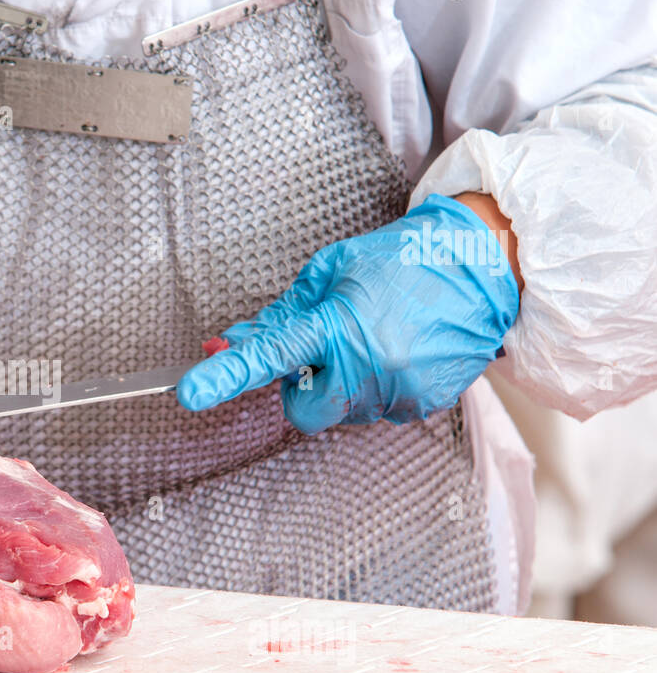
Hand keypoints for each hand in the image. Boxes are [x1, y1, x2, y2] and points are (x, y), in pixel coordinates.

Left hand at [177, 194, 519, 432]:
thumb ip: (281, 315)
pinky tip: (400, 352)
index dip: (226, 375)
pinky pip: (379, 410)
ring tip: (375, 339)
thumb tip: (232, 342)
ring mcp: (399, 390)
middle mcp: (369, 365)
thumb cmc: (403, 259)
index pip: (270, 356)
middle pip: (304, 411)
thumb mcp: (332, 271)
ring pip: (343, 413)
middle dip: (302, 390)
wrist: (484, 265)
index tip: (189, 393)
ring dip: (344, 385)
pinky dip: (377, 388)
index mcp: (338, 324)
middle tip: (322, 354)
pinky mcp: (424, 404)